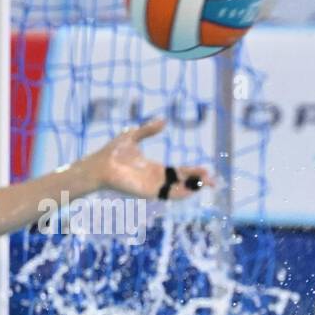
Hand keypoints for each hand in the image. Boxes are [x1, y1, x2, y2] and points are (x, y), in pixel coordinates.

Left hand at [87, 118, 212, 199]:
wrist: (99, 164)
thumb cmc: (112, 152)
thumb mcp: (134, 136)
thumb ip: (149, 130)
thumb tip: (164, 120)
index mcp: (155, 168)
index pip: (179, 172)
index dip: (193, 171)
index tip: (207, 170)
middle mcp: (156, 180)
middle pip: (182, 182)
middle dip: (198, 182)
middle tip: (214, 181)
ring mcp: (152, 187)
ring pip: (177, 190)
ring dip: (192, 188)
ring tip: (207, 184)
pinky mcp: (146, 192)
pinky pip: (165, 194)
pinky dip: (179, 193)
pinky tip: (191, 190)